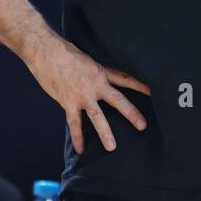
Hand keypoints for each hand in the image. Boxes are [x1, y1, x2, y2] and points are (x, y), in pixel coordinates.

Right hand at [24, 36, 148, 153]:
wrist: (46, 51)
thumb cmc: (64, 52)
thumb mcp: (86, 59)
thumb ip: (94, 72)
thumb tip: (99, 79)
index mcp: (101, 72)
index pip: (125, 79)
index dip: (140, 86)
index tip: (154, 92)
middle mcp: (95, 84)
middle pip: (118, 100)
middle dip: (131, 113)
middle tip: (142, 126)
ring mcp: (82, 94)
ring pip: (97, 116)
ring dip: (105, 132)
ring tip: (112, 147)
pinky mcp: (68, 101)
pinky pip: (74, 123)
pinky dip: (77, 137)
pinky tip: (80, 150)